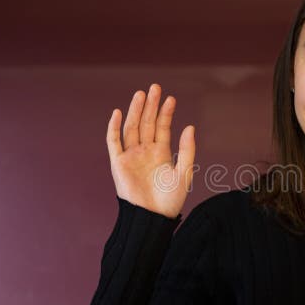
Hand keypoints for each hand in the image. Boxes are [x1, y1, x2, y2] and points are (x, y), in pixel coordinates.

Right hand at [106, 83, 194, 218]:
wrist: (152, 218)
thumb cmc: (170, 200)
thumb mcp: (184, 173)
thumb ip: (187, 150)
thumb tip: (190, 126)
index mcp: (161, 153)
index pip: (162, 127)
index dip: (166, 113)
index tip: (171, 98)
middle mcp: (145, 152)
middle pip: (146, 123)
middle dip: (150, 105)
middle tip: (155, 87)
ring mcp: (131, 156)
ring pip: (132, 128)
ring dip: (135, 111)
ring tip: (141, 94)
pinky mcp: (118, 163)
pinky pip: (114, 142)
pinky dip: (115, 127)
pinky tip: (119, 112)